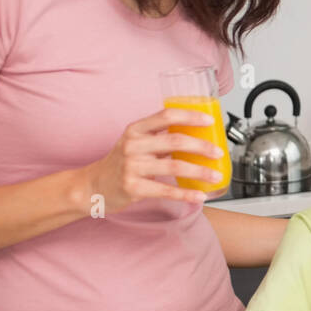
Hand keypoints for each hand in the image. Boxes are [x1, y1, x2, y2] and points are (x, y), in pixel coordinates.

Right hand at [81, 107, 225, 211]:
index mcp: (136, 129)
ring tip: (215, 175)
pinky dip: (185, 194)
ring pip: (174, 167)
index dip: (191, 116)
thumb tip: (197, 134)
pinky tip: (199, 196)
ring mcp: (132, 166)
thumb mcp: (136, 142)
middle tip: (218, 152)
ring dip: (199, 172)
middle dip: (202, 146)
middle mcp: (133, 145)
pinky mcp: (133, 187)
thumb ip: (160, 137)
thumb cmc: (120, 162)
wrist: (92, 186)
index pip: (166, 115)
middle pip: (175, 140)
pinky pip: (165, 191)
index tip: (210, 120)